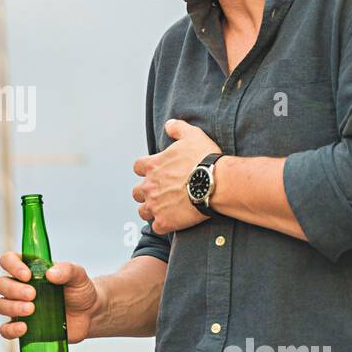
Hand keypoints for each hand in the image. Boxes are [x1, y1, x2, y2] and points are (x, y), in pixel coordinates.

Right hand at [0, 252, 99, 343]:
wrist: (89, 314)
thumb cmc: (80, 291)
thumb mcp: (78, 276)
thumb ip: (68, 270)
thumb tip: (50, 274)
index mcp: (29, 269)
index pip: (8, 260)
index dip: (12, 266)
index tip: (27, 275)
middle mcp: (19, 287)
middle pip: (1, 284)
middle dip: (13, 289)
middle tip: (33, 295)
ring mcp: (18, 307)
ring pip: (0, 305)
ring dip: (12, 307)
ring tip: (32, 310)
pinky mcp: (23, 327)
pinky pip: (5, 329)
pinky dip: (10, 329)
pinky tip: (24, 328)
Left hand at [132, 118, 220, 234]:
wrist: (214, 182)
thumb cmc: (203, 158)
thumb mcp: (191, 135)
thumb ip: (178, 128)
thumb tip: (169, 124)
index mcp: (152, 166)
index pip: (138, 167)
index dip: (145, 170)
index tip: (154, 172)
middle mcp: (149, 186)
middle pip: (136, 192)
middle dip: (145, 193)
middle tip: (159, 193)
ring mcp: (155, 205)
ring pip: (143, 212)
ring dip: (151, 211)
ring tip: (163, 210)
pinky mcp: (165, 221)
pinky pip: (157, 227)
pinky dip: (163, 225)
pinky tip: (172, 222)